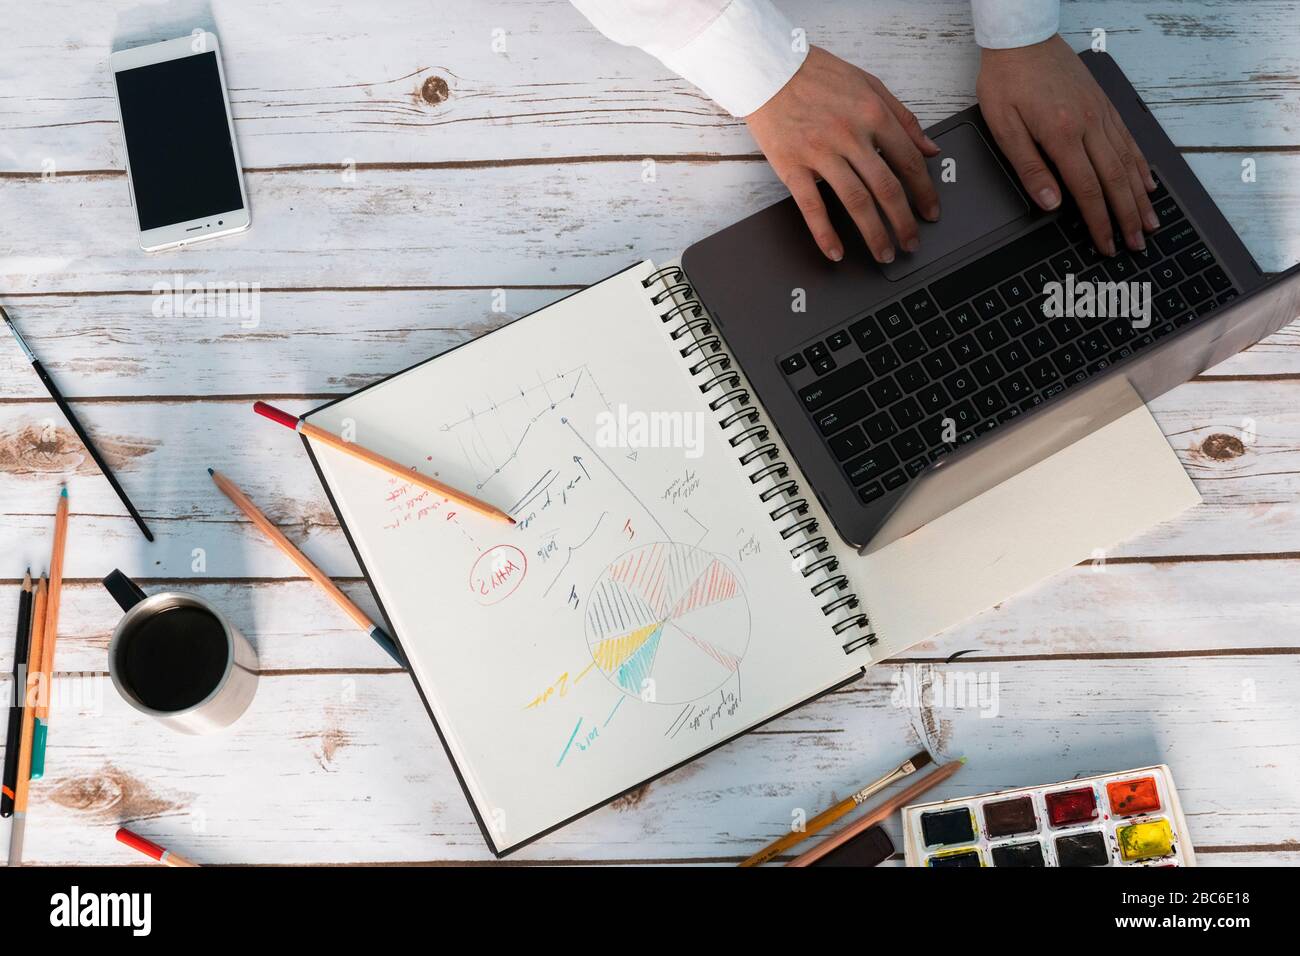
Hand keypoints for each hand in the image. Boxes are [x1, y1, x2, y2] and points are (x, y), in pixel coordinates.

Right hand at [745, 46, 940, 263]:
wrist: (767, 68)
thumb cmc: (816, 75)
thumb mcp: (869, 84)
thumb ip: (902, 118)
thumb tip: (930, 149)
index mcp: (873, 114)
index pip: (908, 162)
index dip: (924, 192)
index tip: (930, 212)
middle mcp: (850, 135)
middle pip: (886, 188)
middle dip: (904, 222)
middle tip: (912, 243)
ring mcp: (820, 152)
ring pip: (855, 201)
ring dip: (874, 233)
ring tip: (884, 253)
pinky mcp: (792, 166)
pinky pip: (812, 207)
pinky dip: (825, 234)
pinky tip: (836, 252)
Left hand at [977, 34, 1158, 255]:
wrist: (1022, 38)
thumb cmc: (1007, 80)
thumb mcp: (1004, 128)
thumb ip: (1029, 168)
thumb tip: (1050, 203)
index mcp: (1062, 135)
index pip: (1087, 190)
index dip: (1099, 222)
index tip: (1107, 244)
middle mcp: (1089, 125)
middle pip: (1115, 181)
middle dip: (1128, 217)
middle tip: (1137, 243)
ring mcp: (1100, 113)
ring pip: (1127, 162)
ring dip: (1140, 196)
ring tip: (1150, 221)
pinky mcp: (1103, 104)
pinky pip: (1128, 139)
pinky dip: (1140, 164)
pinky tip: (1146, 181)